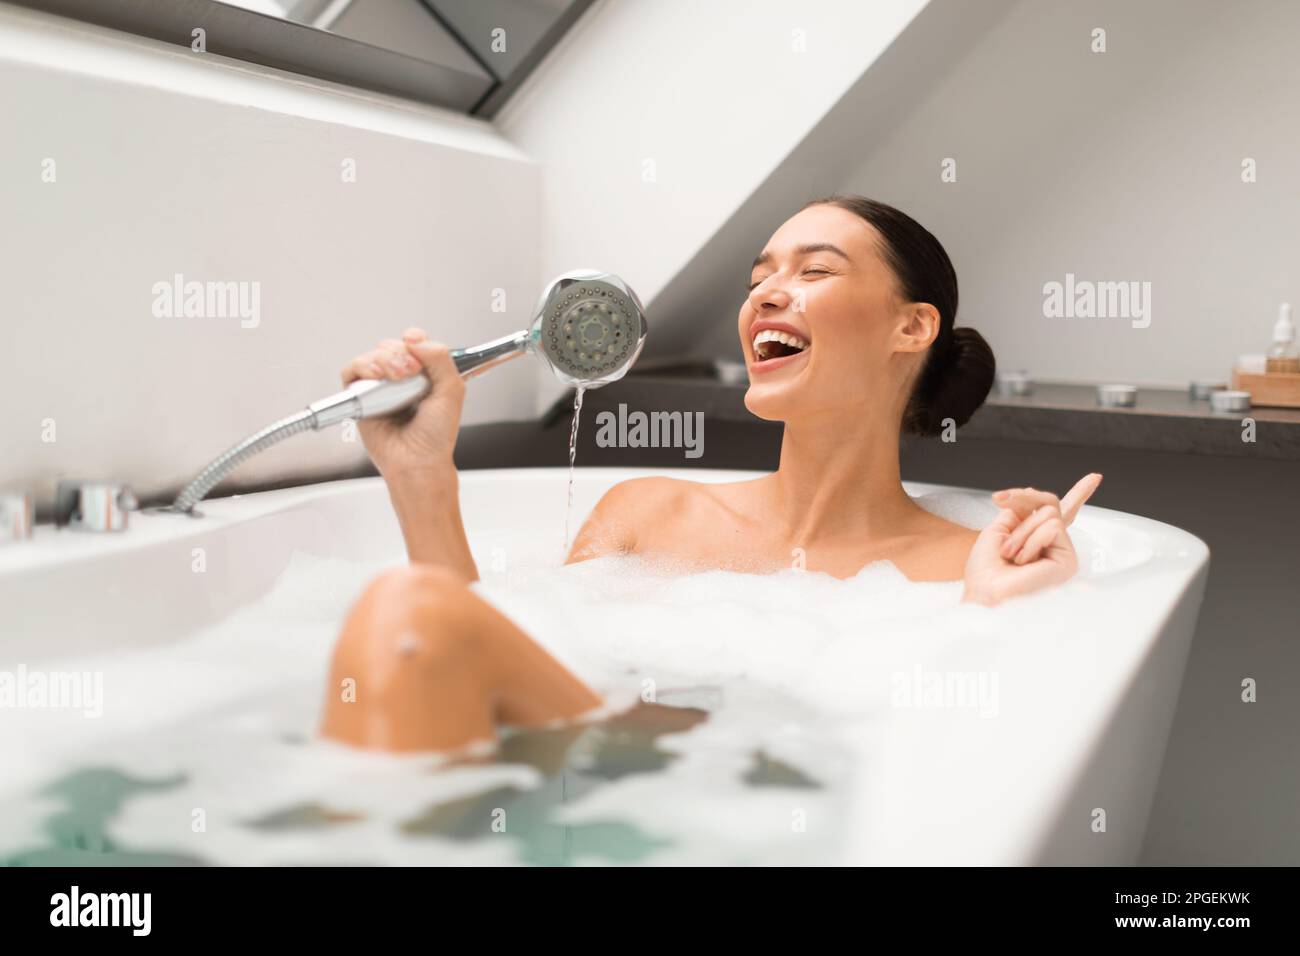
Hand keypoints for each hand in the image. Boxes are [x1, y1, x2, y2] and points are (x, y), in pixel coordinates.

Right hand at [340, 328, 465, 479]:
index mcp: (424, 374)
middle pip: (391, 346)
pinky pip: (352, 372)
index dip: (414, 338)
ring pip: (372, 355)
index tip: (415, 340)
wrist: (419, 461)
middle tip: (411, 369)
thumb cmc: (436, 435)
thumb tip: (416, 338)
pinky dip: (361, 368)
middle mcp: (401, 379)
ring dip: (384, 359)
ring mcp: (380, 388)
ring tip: (397, 377)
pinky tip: (376, 377)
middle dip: (400, 352)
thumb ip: (440, 358)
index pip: (414, 343)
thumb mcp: (452, 390)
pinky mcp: (360, 398)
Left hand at [961, 473, 1102, 606]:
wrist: (986, 591)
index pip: (1062, 512)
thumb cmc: (986, 570)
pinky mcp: (1068, 559)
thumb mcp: (998, 530)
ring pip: (1048, 514)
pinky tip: (1027, 560)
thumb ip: (1020, 512)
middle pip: (1049, 503)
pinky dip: (1032, 540)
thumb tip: (1035, 498)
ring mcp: (1062, 551)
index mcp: (1036, 536)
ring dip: (1021, 532)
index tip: (1095, 477)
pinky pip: (1053, 527)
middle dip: (1022, 500)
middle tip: (1001, 512)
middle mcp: (1053, 544)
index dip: (1079, 494)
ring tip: (1013, 555)